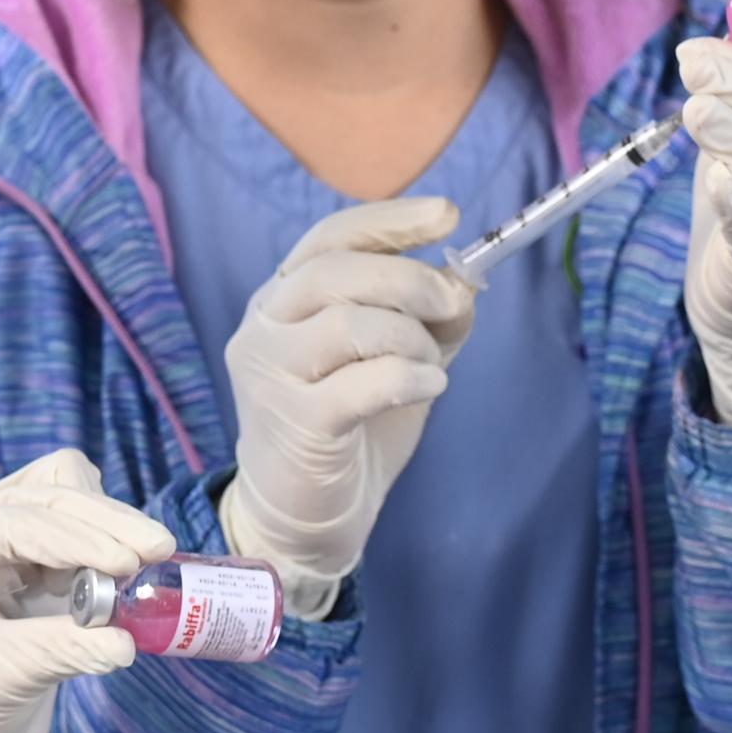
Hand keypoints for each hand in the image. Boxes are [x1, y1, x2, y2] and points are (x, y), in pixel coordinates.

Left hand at [0, 451, 168, 732]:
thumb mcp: (4, 679)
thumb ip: (63, 651)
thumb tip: (126, 642)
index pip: (10, 520)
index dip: (73, 536)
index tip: (125, 562)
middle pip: (46, 493)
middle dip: (103, 521)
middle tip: (157, 552)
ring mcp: (3, 541)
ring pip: (68, 498)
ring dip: (109, 527)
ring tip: (141, 568)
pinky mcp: (36, 560)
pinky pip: (82, 530)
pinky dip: (109, 545)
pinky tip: (125, 577)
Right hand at [219, 197, 476, 617]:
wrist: (307, 516)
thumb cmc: (350, 429)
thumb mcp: (397, 359)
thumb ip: (428, 319)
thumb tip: (465, 284)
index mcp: (282, 298)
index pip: (330, 237)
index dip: (390, 220)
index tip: (447, 215)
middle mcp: (265, 326)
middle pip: (337, 271)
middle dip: (410, 279)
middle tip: (451, 304)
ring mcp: (272, 374)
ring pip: (349, 322)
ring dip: (410, 337)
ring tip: (430, 364)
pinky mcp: (295, 422)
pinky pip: (364, 381)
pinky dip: (410, 376)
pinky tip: (429, 387)